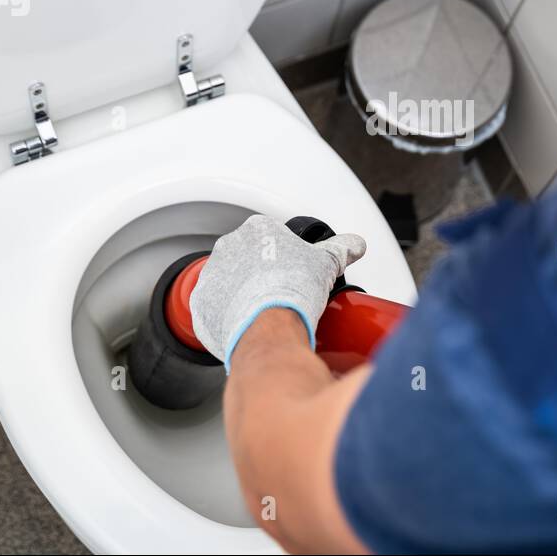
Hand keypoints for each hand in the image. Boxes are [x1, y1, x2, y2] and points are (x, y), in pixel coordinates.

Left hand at [188, 215, 365, 370]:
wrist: (267, 325)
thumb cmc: (294, 288)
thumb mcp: (327, 262)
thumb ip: (341, 248)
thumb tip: (356, 244)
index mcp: (258, 229)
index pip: (270, 239)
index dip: (284, 259)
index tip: (292, 274)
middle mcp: (229, 246)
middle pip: (247, 259)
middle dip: (261, 276)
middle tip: (279, 294)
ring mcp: (211, 274)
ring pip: (229, 283)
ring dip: (243, 295)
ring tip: (263, 314)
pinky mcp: (200, 302)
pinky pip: (214, 308)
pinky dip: (228, 316)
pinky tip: (247, 326)